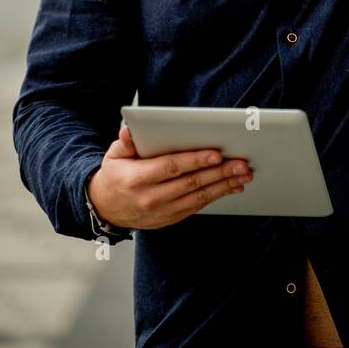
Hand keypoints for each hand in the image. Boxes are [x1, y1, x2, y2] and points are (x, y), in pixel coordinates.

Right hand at [86, 123, 253, 229]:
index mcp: (138, 178)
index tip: (216, 154)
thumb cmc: (115, 175)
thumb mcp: (114, 155)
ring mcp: (162, 211)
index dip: (195, 161)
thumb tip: (129, 129)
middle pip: (191, 183)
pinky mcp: (171, 218)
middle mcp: (152, 198)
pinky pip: (197, 206)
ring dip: (224, 185)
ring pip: (198, 197)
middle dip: (219, 173)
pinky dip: (216, 196)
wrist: (106, 208)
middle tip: (241, 163)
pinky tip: (232, 186)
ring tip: (243, 174)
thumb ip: (125, 142)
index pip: (171, 168)